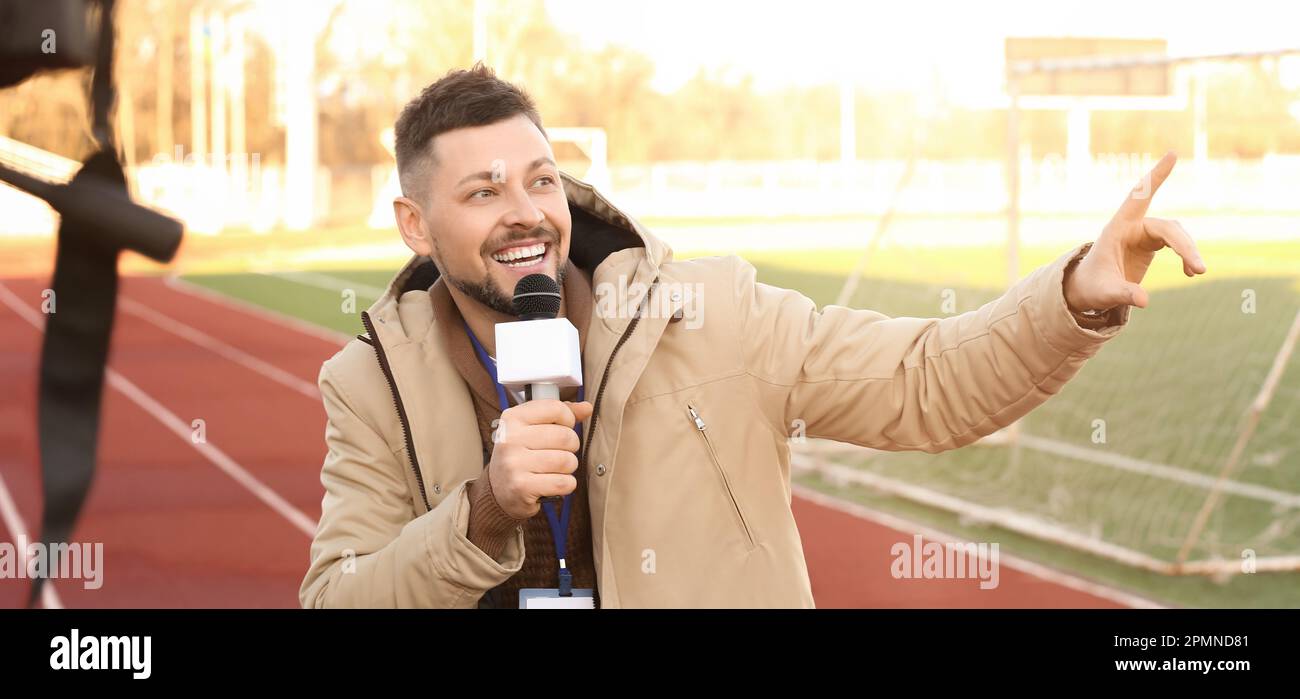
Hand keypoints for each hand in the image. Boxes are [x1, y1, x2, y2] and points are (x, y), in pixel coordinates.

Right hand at [487, 399, 592, 518]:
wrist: (498, 492)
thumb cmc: (520, 456)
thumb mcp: (532, 429)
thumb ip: (559, 416)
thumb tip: (587, 408)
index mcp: (512, 418)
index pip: (555, 408)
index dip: (568, 419)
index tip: (563, 427)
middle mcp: (510, 439)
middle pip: (565, 436)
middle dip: (571, 447)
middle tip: (560, 452)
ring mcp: (513, 464)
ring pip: (566, 460)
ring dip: (569, 467)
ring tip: (556, 469)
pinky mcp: (521, 487)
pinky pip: (563, 483)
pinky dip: (566, 485)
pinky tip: (553, 483)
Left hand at [1063, 151, 1207, 311]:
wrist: (1088, 288)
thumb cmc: (1092, 286)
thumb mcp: (1104, 293)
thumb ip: (1122, 294)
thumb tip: (1143, 300)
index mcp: (1116, 228)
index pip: (1138, 197)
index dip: (1155, 177)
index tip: (1173, 154)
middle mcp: (1132, 226)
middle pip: (1167, 227)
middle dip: (1185, 246)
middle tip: (1200, 269)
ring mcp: (1143, 233)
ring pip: (1176, 234)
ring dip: (1189, 251)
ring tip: (1197, 272)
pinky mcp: (1152, 242)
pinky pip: (1177, 242)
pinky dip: (1186, 255)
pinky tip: (1190, 273)